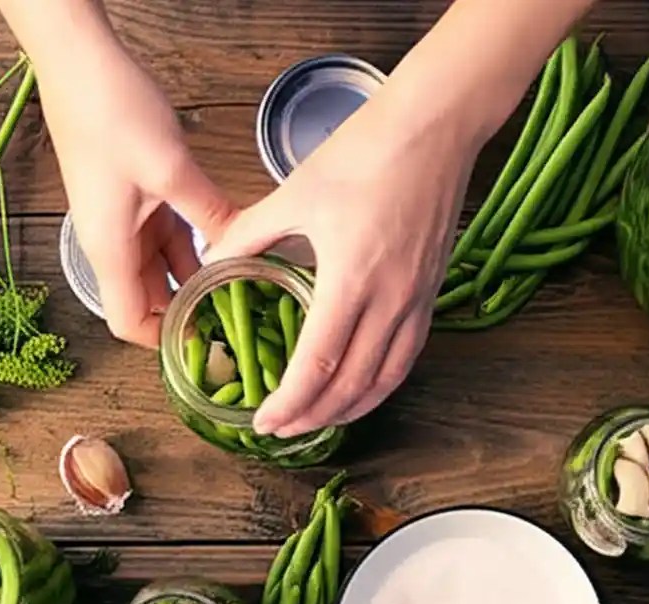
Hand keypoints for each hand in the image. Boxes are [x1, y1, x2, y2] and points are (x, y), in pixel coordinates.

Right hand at [37, 47, 234, 346]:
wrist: (78, 61)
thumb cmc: (108, 110)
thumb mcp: (171, 168)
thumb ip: (210, 213)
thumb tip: (244, 247)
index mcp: (109, 248)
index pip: (128, 322)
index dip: (163, 341)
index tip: (207, 345)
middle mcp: (112, 241)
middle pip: (149, 299)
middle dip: (190, 312)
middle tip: (241, 319)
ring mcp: (123, 218)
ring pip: (163, 268)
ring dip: (197, 277)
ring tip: (244, 286)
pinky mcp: (136, 195)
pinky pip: (168, 235)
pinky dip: (196, 244)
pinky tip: (231, 242)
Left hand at [204, 93, 481, 437]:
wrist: (434, 128)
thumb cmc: (366, 152)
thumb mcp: (295, 193)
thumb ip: (250, 234)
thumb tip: (214, 261)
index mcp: (351, 280)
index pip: (316, 366)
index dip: (288, 403)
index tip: (263, 420)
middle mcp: (390, 301)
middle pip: (350, 385)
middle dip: (312, 416)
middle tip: (281, 430)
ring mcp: (417, 299)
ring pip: (384, 379)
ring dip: (349, 409)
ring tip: (318, 420)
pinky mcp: (431, 292)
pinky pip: (407, 356)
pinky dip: (381, 383)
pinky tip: (362, 386)